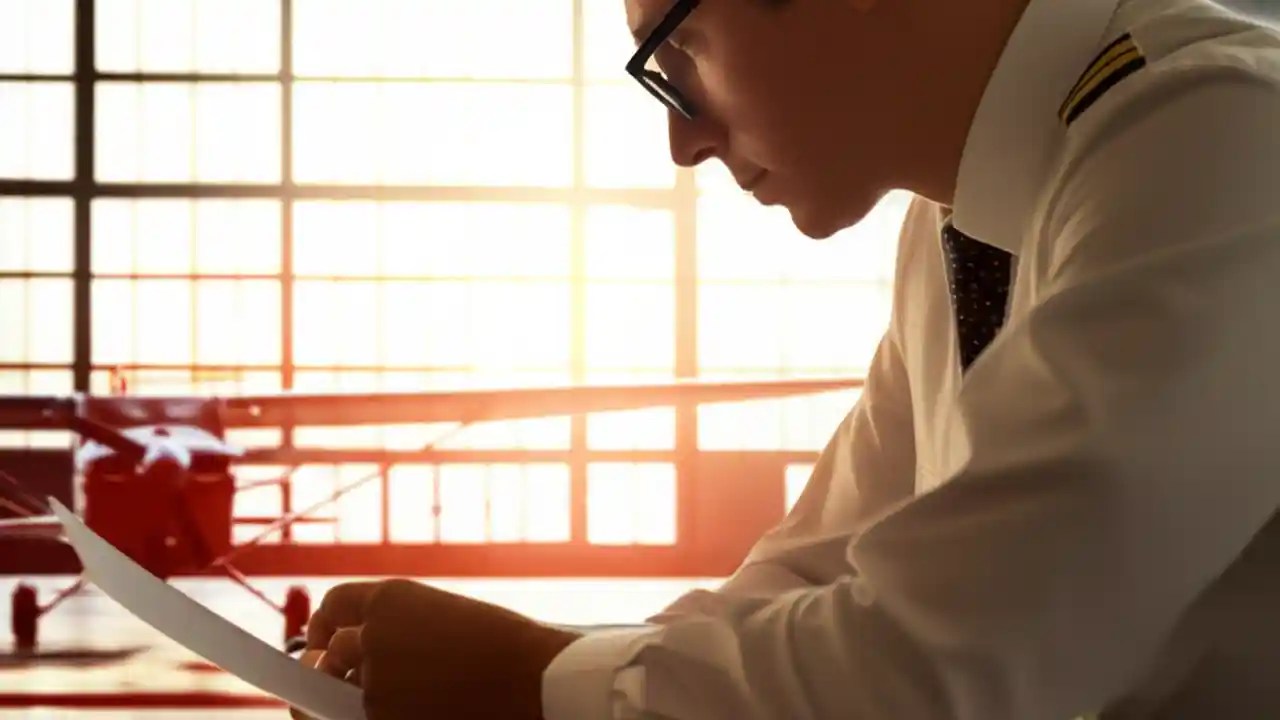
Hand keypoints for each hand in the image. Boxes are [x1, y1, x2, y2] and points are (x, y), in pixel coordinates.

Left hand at [290, 579, 581, 719]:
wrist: (537, 679)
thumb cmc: (505, 650)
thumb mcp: (445, 619)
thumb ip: (399, 631)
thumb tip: (356, 662)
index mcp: (391, 598)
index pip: (333, 606)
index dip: (323, 629)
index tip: (325, 646)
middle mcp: (374, 634)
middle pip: (324, 657)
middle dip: (323, 674)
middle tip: (335, 686)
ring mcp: (376, 680)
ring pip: (348, 696)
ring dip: (364, 700)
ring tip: (414, 697)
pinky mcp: (382, 717)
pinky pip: (366, 719)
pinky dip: (386, 716)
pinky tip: (425, 709)